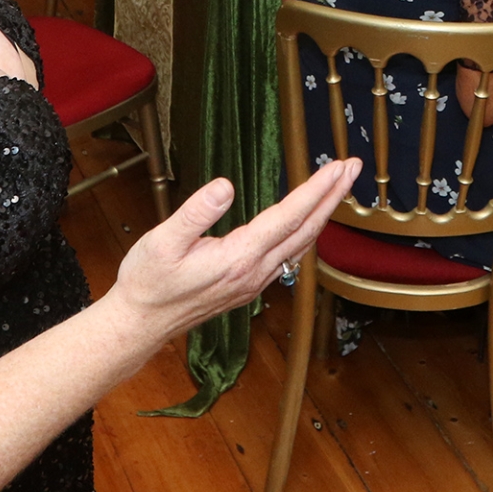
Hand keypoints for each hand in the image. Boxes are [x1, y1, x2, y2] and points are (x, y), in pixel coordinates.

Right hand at [111, 160, 359, 335]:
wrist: (140, 324)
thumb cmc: (147, 282)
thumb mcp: (162, 241)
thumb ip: (195, 213)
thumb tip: (225, 186)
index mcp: (239, 257)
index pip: (289, 217)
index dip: (316, 190)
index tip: (337, 166)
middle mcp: (254, 272)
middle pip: (305, 229)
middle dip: (331, 196)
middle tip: (352, 167)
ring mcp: (255, 282)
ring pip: (301, 244)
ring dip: (322, 213)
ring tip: (337, 187)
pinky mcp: (249, 286)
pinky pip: (289, 257)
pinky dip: (306, 232)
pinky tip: (308, 222)